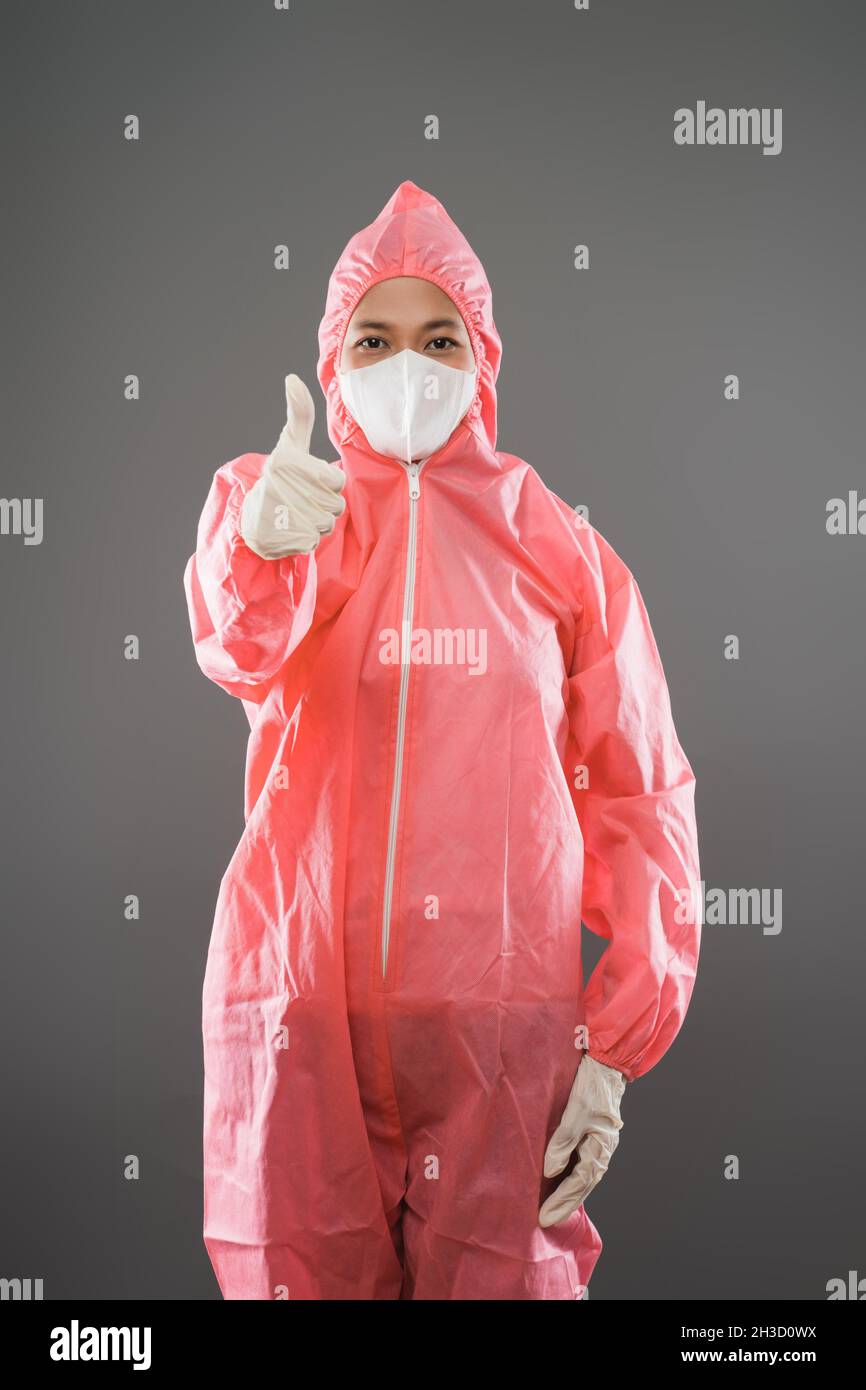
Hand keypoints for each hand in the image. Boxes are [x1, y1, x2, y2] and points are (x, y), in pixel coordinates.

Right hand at [240, 374, 346, 558]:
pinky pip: (314, 542)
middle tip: (301, 501)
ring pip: (327, 525)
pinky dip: (305, 540)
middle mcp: (283, 487)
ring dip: (316, 523)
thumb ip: (299, 414)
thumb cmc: (279, 478)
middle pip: (336, 505)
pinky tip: (290, 530)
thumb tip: (292, 378)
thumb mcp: (290, 445)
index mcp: (289, 463)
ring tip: (295, 515)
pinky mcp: (281, 539)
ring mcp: (281, 514)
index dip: (328, 484)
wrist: (250, 519)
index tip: (308, 482)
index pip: (338, 481)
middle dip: (324, 506)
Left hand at [538, 1055, 626, 1227]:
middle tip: (545, 1221)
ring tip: (552, 1208)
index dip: (561, 1202)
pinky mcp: (593, 1135)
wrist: (607, 1064)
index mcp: (601, 1148)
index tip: (544, 1218)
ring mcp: (599, 1144)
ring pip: (583, 1177)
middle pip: (582, 1186)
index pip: (578, 1183)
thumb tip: (550, 1171)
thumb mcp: (576, 1111)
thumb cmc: (592, 1086)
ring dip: (568, 1194)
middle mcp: (602, 1151)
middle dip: (565, 1205)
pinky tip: (560, 1181)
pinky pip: (582, 1163)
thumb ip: (563, 1141)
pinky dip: (571, 1178)